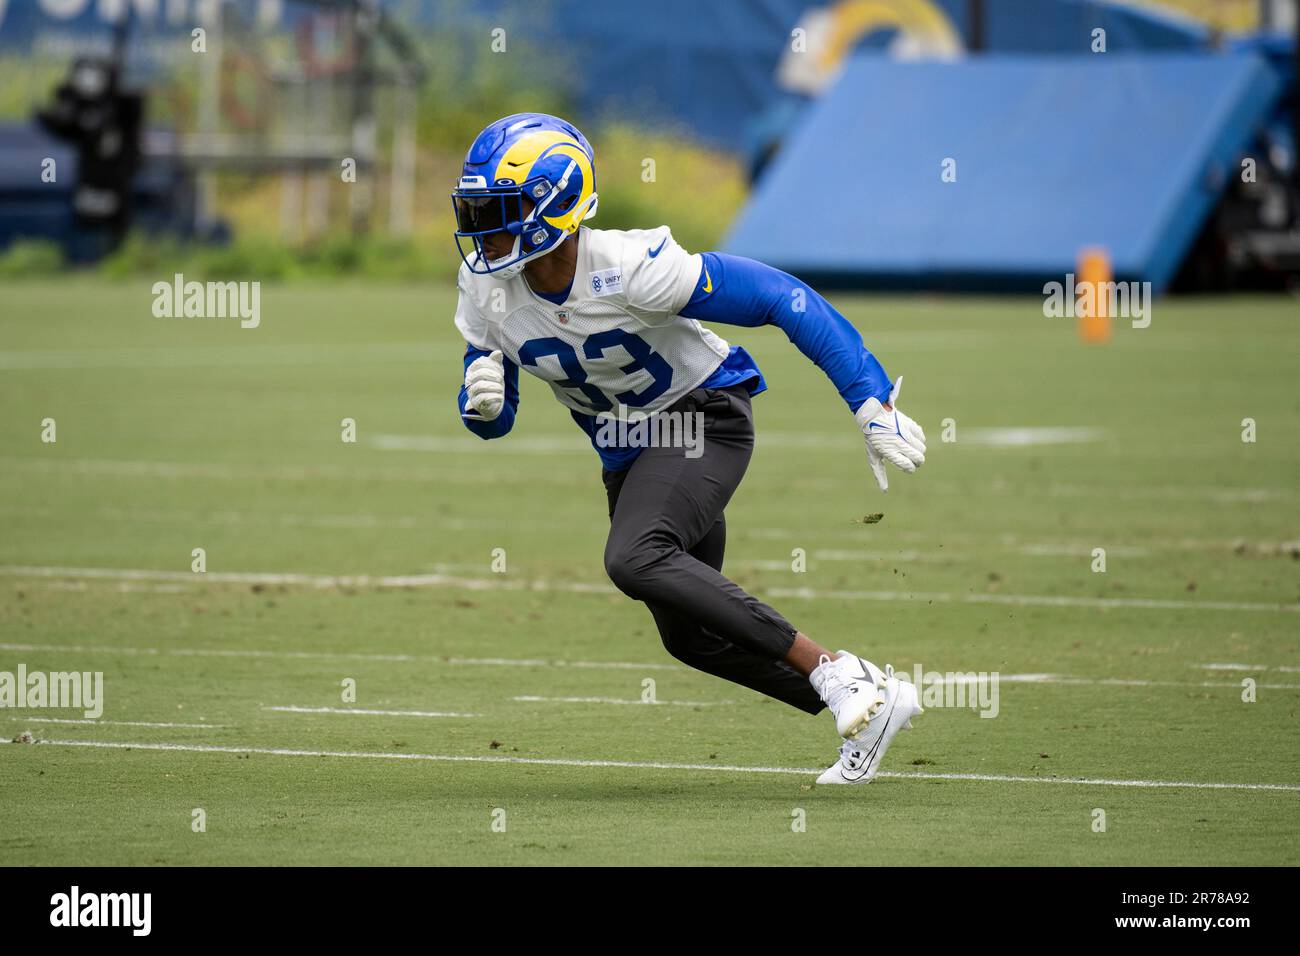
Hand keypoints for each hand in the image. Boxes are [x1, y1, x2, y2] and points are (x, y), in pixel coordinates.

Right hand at [462, 349, 505, 420]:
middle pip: (479, 374)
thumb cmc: (492, 384)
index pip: (480, 363)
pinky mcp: (476, 403)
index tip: (500, 369)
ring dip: (494, 386)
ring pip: (480, 386)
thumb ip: (495, 362)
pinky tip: (500, 396)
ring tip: (501, 388)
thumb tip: (498, 352)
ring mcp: (471, 392)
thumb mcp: (495, 371)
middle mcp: (469, 381)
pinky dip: (495, 396)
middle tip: (501, 379)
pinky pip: (484, 398)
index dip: (492, 364)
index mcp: (472, 370)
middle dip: (493, 375)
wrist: (491, 403)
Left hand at [854, 377, 925, 491]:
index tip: (908, 468)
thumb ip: (879, 473)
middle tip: (914, 461)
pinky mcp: (910, 425)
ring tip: (911, 449)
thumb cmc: (873, 439)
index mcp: (889, 451)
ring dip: (919, 452)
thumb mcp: (873, 456)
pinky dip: (920, 441)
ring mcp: (905, 433)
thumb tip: (884, 490)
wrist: (874, 416)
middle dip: (918, 462)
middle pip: (918, 458)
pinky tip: (912, 440)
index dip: (910, 469)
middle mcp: (898, 443)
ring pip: (922, 448)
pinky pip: (922, 437)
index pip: (907, 465)